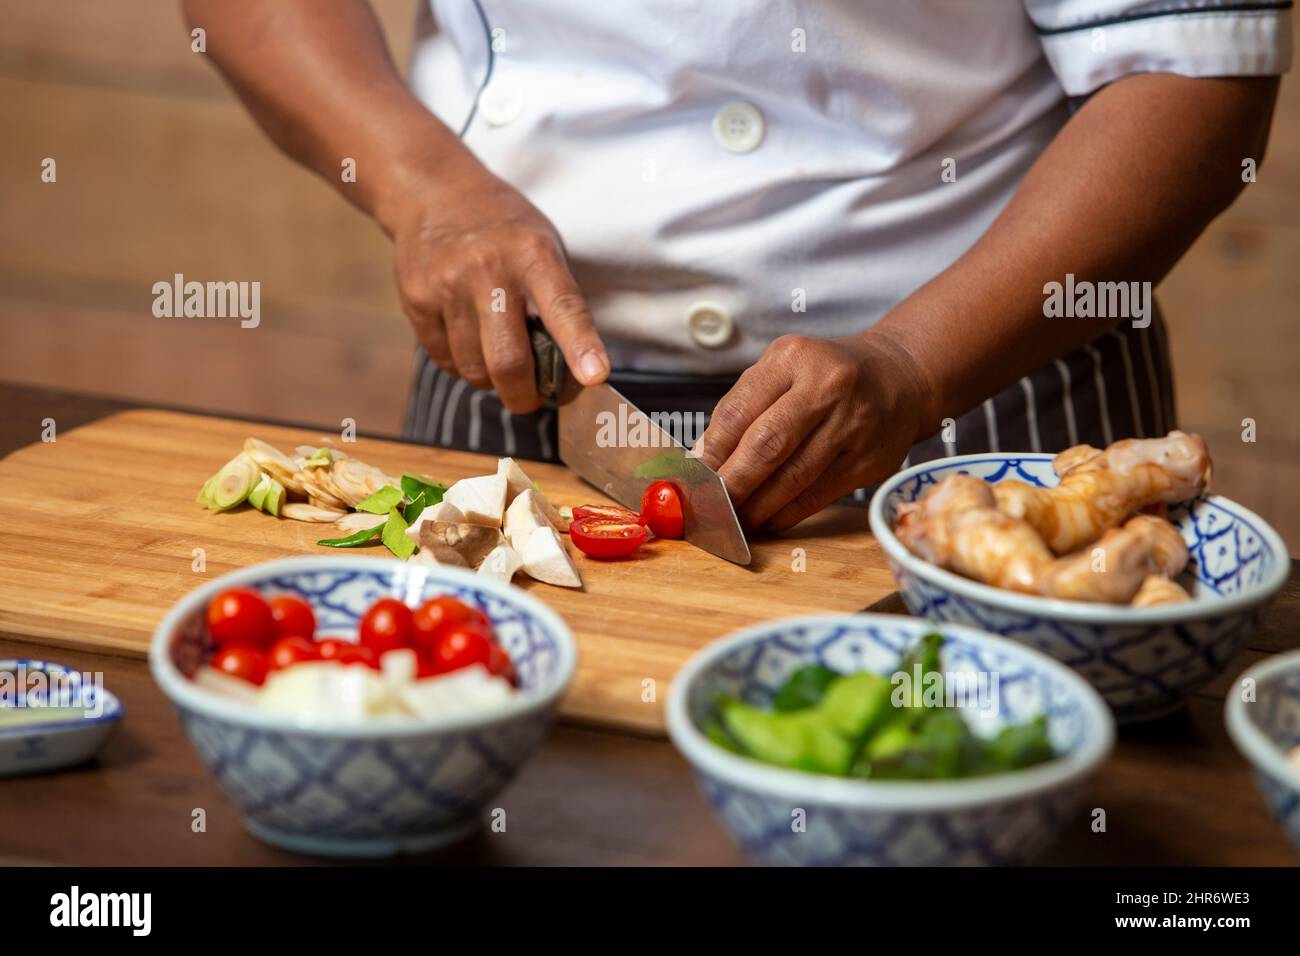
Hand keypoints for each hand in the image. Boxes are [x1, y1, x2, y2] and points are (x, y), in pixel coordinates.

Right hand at [383, 158, 608, 411]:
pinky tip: (468, 341)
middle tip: (530, 397)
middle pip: (508, 361)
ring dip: (490, 380)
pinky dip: (462, 365)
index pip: (563, 308)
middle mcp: (489, 270)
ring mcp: (447, 285)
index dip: (581, 347)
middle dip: (524, 395)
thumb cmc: (505, 231)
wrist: (435, 194)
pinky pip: (444, 360)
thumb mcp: (543, 247)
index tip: (595, 378)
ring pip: (473, 369)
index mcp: (533, 254)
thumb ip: (557, 303)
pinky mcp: (416, 300)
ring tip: (496, 356)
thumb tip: (572, 373)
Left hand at [695, 333, 927, 530]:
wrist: (899, 378)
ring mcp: (854, 425)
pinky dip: (789, 512)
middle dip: (733, 483)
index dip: (712, 452)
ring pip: (794, 476)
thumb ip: (743, 408)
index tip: (693, 479)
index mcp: (794, 358)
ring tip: (735, 520)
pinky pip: (820, 494)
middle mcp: (828, 387)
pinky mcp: (871, 460)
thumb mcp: (783, 370)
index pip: (739, 411)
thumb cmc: (825, 377)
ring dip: (758, 506)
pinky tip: (769, 519)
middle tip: (710, 507)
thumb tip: (703, 461)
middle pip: (767, 445)